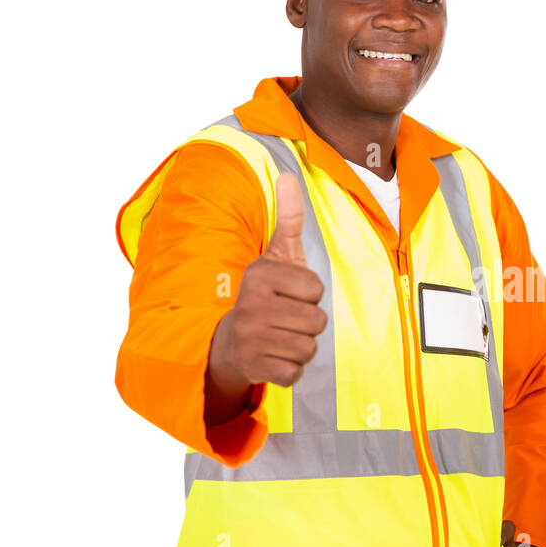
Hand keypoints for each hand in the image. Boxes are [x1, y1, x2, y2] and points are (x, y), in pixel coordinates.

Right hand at [209, 172, 327, 390]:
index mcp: (260, 275)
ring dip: (302, 346)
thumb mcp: (277, 256)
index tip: (290, 294)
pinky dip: (291, 369)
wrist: (229, 342)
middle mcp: (250, 306)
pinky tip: (275, 357)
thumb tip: (287, 174)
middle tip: (286, 319)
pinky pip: (295, 372)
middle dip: (309, 323)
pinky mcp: (252, 367)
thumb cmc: (266, 295)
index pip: (316, 289)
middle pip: (317, 321)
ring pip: (309, 348)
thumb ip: (288, 219)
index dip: (311, 294)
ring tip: (281, 337)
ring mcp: (250, 338)